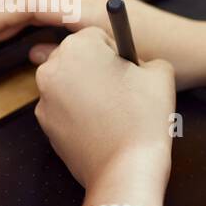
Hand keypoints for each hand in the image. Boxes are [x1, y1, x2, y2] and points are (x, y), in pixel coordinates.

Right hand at [0, 0, 205, 85]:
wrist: (198, 50)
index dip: (1, 18)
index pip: (34, 5)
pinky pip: (57, 1)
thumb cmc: (164, 60)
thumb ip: (68, 58)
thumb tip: (33, 54)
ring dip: (14, 8)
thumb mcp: (112, 65)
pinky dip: (33, 11)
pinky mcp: (101, 6)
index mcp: (90, 8)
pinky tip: (23, 30)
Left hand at [33, 27, 175, 205]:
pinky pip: (63, 108)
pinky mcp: (44, 125)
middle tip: (122, 90)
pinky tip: (101, 126)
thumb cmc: (143, 119)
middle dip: (97, 69)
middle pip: (77, 57)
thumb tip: (138, 62)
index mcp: (77, 47)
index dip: (117, 52)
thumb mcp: (160, 72)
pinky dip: (79, 113)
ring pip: (69, 83)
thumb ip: (145, 56)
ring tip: (114, 111)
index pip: (97, 36)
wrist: (125, 170)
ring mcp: (44, 99)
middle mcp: (52, 69)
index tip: (127, 70)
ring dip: (87, 91)